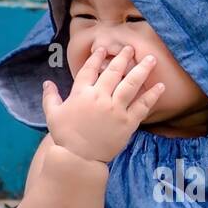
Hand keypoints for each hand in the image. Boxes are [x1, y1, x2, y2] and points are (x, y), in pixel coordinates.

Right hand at [42, 45, 164, 163]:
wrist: (79, 158)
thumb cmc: (64, 137)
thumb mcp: (52, 115)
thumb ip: (50, 97)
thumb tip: (46, 83)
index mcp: (81, 94)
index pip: (90, 70)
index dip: (97, 58)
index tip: (104, 49)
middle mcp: (100, 98)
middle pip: (114, 72)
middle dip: (123, 58)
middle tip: (131, 49)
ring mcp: (115, 110)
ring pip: (131, 84)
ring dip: (142, 70)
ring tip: (151, 59)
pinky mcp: (127, 123)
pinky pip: (142, 106)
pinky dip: (152, 96)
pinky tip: (160, 86)